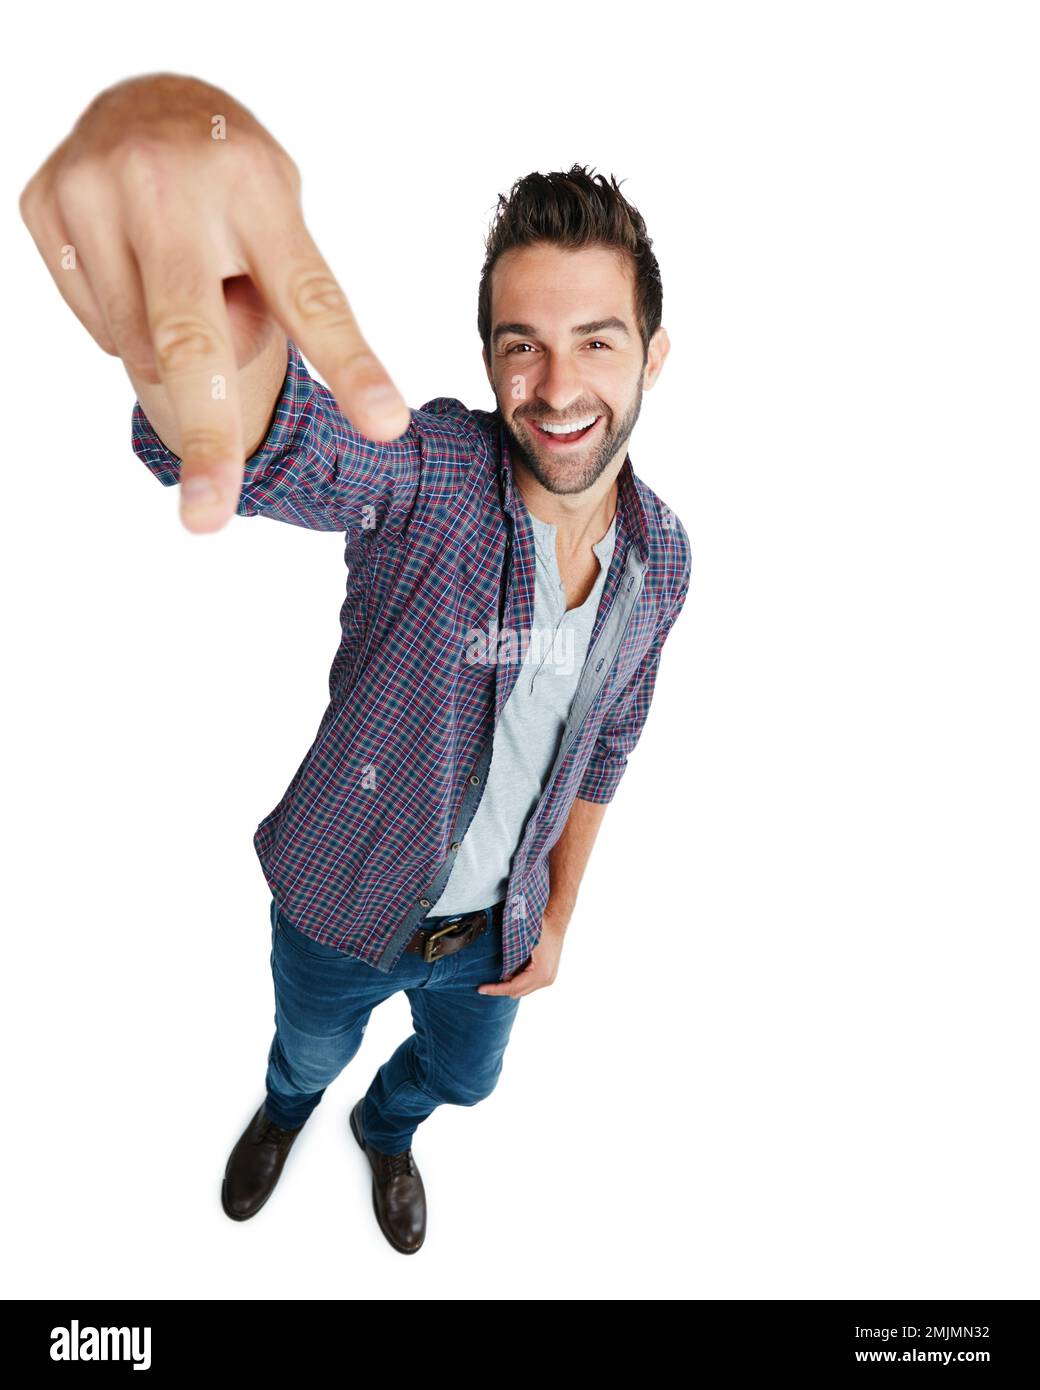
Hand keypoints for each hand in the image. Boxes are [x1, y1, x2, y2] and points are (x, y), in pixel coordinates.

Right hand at [18, 72, 409, 531]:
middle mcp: (171, 181)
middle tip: (209, 519)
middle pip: (193, 342)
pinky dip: (126, 324)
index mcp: (257, 184)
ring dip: (174, 355)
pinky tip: (137, 269)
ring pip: (138, 348)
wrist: (147, 97)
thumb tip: (220, 387)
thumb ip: (267, 300)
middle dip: (208, 438)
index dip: (351, 367)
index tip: (385, 425)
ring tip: (187, 283)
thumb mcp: (277, 218)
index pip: (311, 296)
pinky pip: (96, 324)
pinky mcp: (46, 205)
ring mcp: (98, 190)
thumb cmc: (235, 184)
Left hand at [477, 913, 565, 997]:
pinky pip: (529, 984)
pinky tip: (510, 971)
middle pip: (517, 993)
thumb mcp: (521, 942)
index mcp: (540, 973)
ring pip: (523, 990)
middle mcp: (546, 979)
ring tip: (498, 975)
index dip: (495, 989)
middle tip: (485, 984)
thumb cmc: (539, 927)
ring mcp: (548, 978)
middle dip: (501, 989)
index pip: (513, 988)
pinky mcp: (548, 975)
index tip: (481, 989)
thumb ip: (511, 958)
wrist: (556, 921)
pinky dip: (518, 980)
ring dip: (510, 985)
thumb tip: (500, 975)